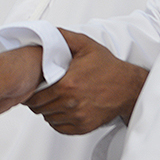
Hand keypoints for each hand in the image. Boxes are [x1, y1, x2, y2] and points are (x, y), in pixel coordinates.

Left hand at [27, 29, 147, 133]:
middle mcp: (71, 102)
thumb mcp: (86, 45)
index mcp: (67, 84)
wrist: (129, 87)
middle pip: (40, 108)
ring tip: (53, 99)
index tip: (34, 87)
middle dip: (37, 101)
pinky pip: (60, 128)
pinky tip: (62, 109)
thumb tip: (47, 32)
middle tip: (42, 92)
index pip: (35, 96)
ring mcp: (77, 116)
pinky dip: (58, 120)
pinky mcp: (84, 126)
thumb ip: (64, 37)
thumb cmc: (109, 68)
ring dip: (48, 110)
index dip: (31, 92)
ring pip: (49, 118)